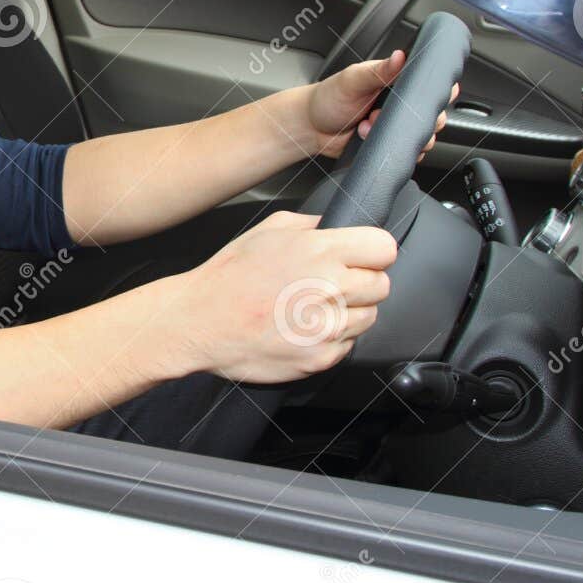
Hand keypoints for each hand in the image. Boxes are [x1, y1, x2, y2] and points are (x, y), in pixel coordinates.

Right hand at [173, 210, 397, 383]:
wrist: (197, 323)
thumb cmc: (228, 276)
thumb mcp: (267, 231)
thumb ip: (310, 225)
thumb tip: (337, 227)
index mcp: (318, 250)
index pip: (385, 248)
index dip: (372, 252)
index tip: (360, 258)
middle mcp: (328, 288)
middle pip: (382, 285)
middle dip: (361, 283)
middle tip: (328, 285)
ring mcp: (326, 327)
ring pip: (369, 317)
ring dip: (349, 313)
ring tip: (311, 309)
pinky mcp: (320, 357)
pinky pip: (347, 345)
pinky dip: (330, 339)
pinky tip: (300, 329)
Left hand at [305, 50, 458, 158]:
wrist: (310, 128)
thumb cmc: (328, 98)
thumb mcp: (353, 79)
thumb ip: (379, 70)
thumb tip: (400, 56)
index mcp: (397, 81)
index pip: (430, 84)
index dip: (437, 92)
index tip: (424, 97)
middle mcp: (401, 104)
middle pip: (433, 115)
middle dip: (412, 119)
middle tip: (379, 113)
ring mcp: (396, 126)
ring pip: (421, 137)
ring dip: (396, 134)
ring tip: (367, 125)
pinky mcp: (389, 144)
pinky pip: (405, 152)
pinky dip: (391, 149)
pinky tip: (367, 138)